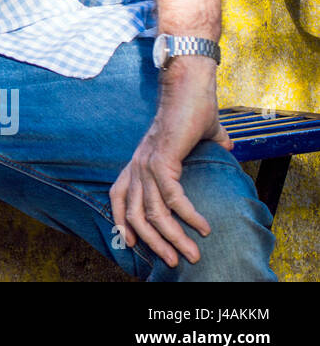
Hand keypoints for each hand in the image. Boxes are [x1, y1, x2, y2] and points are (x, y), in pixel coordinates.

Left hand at [108, 57, 230, 268]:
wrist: (190, 84)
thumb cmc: (193, 108)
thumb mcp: (199, 135)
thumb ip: (208, 146)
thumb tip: (227, 149)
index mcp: (140, 161)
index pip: (118, 196)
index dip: (122, 220)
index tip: (132, 243)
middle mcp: (138, 164)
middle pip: (134, 213)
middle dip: (153, 241)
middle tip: (173, 261)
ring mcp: (147, 161)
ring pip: (152, 210)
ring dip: (172, 236)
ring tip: (192, 253)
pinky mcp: (162, 158)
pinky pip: (170, 195)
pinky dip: (186, 214)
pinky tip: (201, 226)